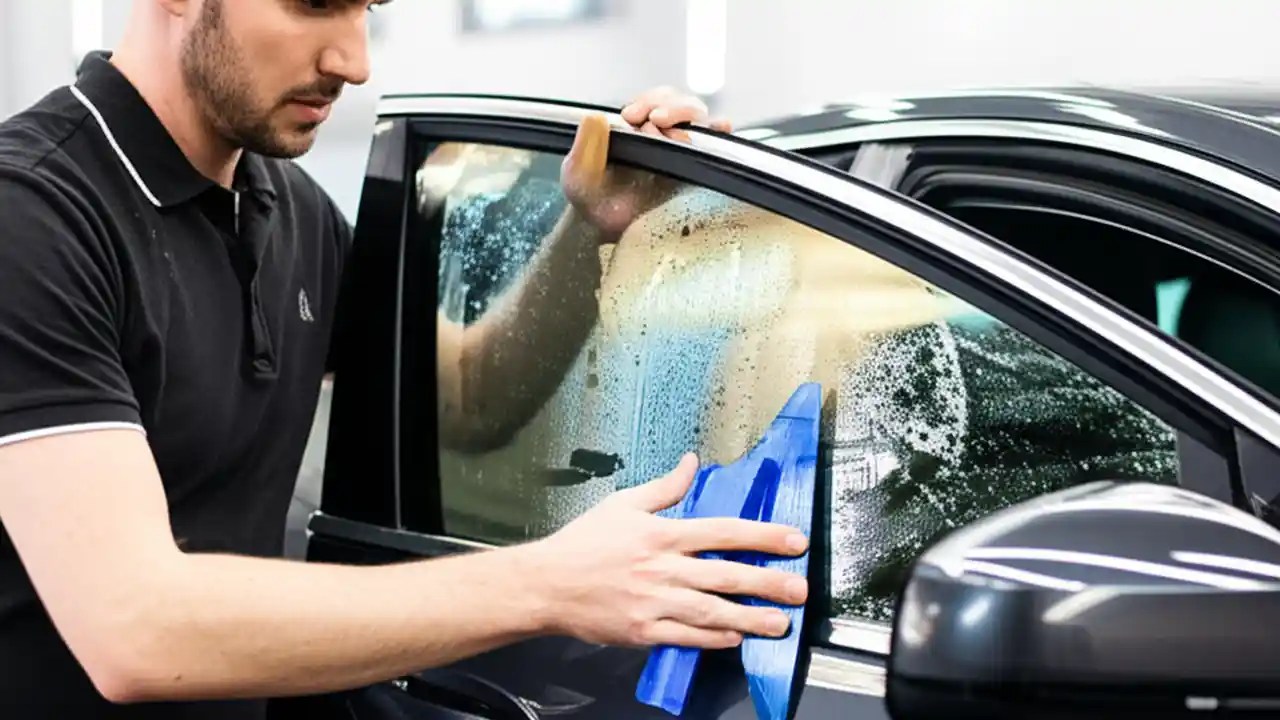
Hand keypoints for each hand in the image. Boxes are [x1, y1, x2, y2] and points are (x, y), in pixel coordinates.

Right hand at [526, 453, 809, 648]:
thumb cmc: (583, 542)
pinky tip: (735, 638)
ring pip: (712, 611)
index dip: (762, 536)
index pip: (723, 531)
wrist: (547, 584)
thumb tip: (692, 462)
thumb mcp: (623, 504)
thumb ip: (664, 487)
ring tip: (780, 623)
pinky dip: (713, 639)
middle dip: (768, 582)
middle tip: (801, 588)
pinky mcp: (643, 631)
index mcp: (662, 534)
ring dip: (750, 617)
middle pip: (726, 575)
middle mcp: (663, 568)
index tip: (793, 541)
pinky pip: (686, 637)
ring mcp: (654, 602)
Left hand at [561, 87, 731, 238]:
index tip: (633, 115)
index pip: (654, 100)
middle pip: (681, 103)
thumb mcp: (579, 175)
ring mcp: (686, 154)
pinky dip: (720, 134)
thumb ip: (584, 146)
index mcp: (637, 128)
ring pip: (700, 119)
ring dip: (688, 118)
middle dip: (670, 105)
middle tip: (655, 119)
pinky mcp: (702, 173)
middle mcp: (666, 136)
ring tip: (675, 135)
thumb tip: (596, 117)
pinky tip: (718, 130)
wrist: (614, 237)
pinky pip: (719, 147)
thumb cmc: (598, 204)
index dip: (648, 101)